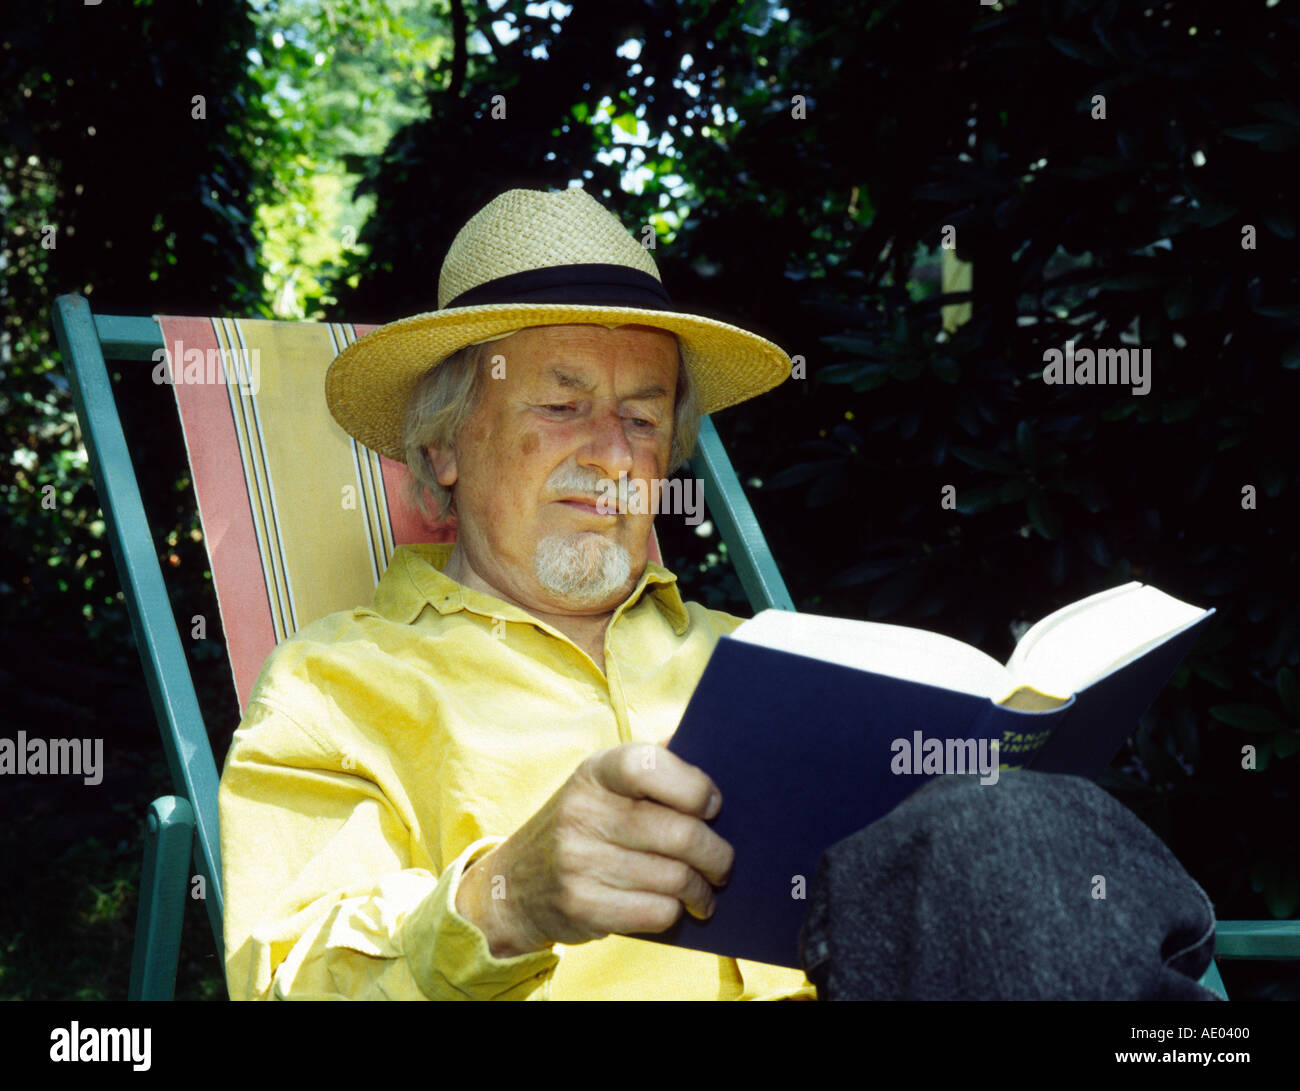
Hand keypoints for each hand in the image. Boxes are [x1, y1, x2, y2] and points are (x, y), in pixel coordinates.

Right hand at [454, 743, 732, 957]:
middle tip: (723, 864)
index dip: (693, 786)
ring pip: (676, 879)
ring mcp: (578, 861)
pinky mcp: (582, 906)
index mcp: (594, 773)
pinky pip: (657, 912)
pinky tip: (676, 907)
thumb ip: (651, 764)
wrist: (513, 885)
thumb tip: (711, 741)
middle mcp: (582, 813)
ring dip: (702, 890)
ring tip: (705, 891)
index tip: (712, 806)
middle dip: (717, 855)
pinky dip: (676, 912)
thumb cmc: (582, 825)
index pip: (648, 766)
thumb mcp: (601, 783)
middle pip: (680, 834)